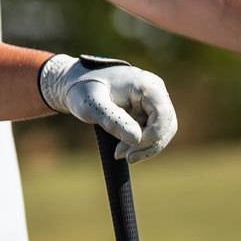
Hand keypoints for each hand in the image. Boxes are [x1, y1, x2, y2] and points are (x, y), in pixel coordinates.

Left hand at [38, 54, 176, 162]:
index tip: (132, 148)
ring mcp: (152, 102)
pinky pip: (151, 133)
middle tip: (126, 157)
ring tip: (120, 154)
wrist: (74, 83)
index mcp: (146, 84)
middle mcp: (155, 92)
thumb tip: (137, 139)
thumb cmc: (81, 89)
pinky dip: (139, 144)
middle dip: (148, 145)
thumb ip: (112, 119)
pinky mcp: (146, 112)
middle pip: (166, 126)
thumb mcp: (91, 104)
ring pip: (160, 132)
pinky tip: (122, 151)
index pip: (163, 115)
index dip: (153, 136)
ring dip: (144, 147)